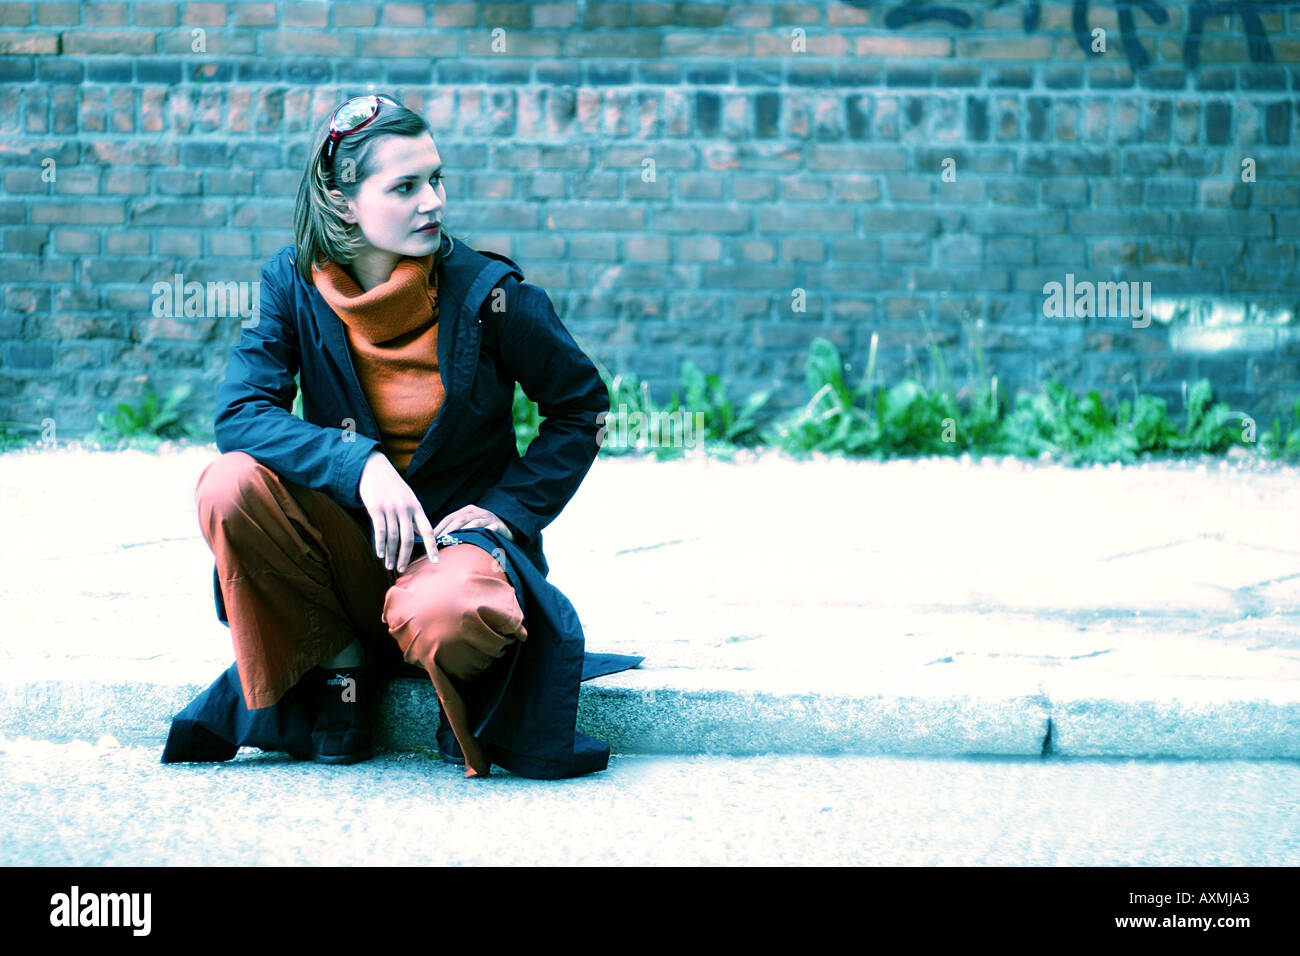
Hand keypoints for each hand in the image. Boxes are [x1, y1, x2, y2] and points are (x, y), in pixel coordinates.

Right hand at [357, 451, 437, 572]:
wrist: (374, 468)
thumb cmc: (393, 487)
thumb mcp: (408, 498)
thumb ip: (414, 516)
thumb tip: (421, 536)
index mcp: (417, 507)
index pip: (428, 531)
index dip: (432, 547)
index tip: (435, 562)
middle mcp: (406, 508)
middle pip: (409, 538)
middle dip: (405, 556)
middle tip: (402, 569)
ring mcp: (391, 508)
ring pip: (393, 537)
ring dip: (391, 553)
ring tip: (389, 566)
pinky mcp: (376, 508)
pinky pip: (380, 530)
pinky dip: (380, 544)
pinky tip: (379, 554)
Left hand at [432, 504, 514, 541]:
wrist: (507, 530)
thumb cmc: (485, 531)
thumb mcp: (470, 526)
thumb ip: (457, 530)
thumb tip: (436, 541)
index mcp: (468, 510)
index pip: (450, 518)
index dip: (439, 528)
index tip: (429, 539)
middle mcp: (477, 511)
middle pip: (458, 520)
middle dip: (447, 531)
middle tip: (437, 542)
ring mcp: (488, 517)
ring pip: (471, 523)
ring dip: (460, 532)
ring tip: (451, 541)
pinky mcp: (497, 525)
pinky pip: (486, 528)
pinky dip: (478, 532)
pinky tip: (470, 538)